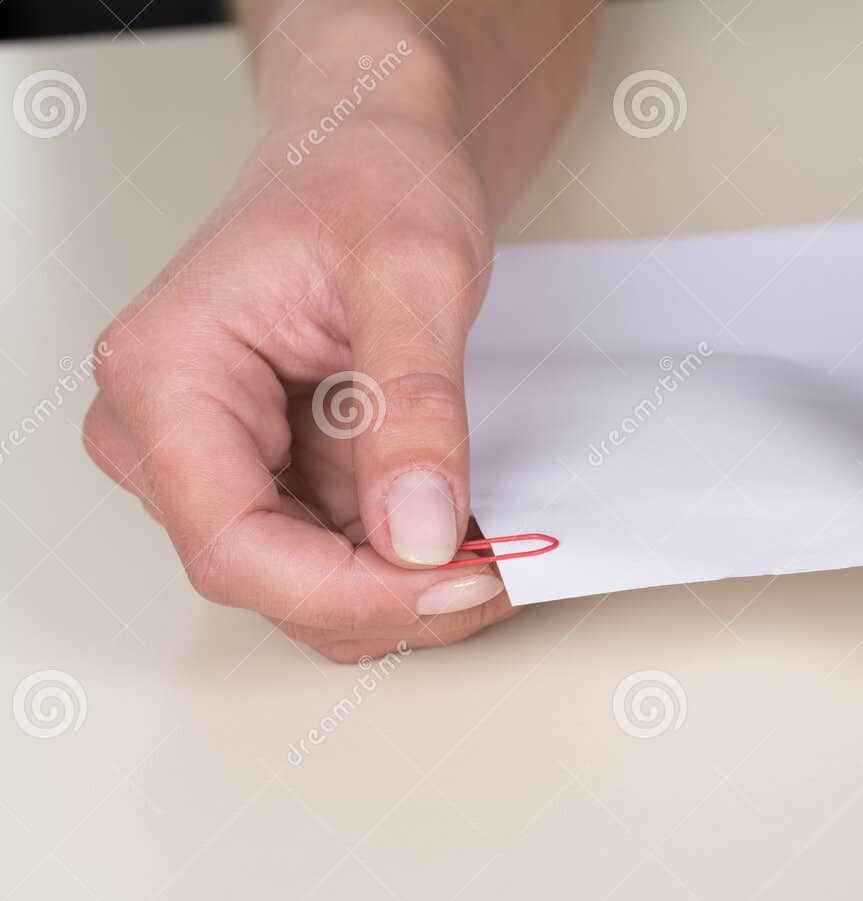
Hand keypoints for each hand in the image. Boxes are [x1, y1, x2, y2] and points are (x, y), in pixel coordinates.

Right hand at [84, 108, 507, 662]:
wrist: (372, 147)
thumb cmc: (370, 177)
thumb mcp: (416, 275)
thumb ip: (415, 408)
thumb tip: (417, 533)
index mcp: (166, 376)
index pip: (234, 546)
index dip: (352, 594)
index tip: (459, 583)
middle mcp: (165, 434)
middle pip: (268, 583)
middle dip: (393, 599)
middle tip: (504, 570)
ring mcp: (214, 463)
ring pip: (305, 591)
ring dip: (407, 593)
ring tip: (496, 546)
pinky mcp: (268, 477)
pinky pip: (334, 561)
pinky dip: (408, 567)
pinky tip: (467, 533)